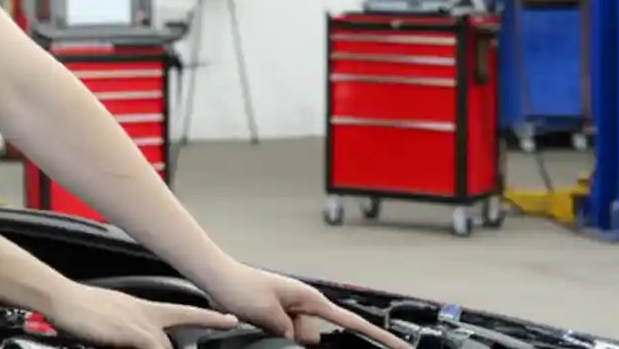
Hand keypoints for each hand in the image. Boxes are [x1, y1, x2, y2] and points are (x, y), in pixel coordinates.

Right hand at [44, 282, 239, 348]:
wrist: (63, 299)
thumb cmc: (80, 309)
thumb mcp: (110, 317)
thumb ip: (127, 331)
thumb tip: (131, 339)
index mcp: (143, 309)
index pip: (184, 311)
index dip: (210, 317)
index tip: (231, 319)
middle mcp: (145, 314)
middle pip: (172, 342)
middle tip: (160, 336)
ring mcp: (139, 324)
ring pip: (165, 347)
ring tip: (129, 338)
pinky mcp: (132, 332)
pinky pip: (156, 348)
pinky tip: (134, 344)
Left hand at [200, 262, 411, 348]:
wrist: (217, 277)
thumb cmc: (240, 285)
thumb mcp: (266, 312)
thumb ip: (288, 331)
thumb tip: (296, 339)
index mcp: (310, 299)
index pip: (352, 322)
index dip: (379, 337)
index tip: (401, 348)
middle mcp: (305, 304)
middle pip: (318, 338)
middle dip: (300, 339)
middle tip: (270, 320)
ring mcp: (292, 311)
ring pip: (301, 339)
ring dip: (281, 335)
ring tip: (259, 316)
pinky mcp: (279, 317)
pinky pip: (286, 335)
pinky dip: (274, 334)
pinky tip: (257, 321)